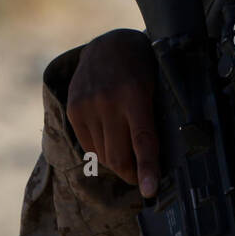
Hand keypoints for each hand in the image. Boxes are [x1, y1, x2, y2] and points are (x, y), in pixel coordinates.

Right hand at [66, 28, 159, 195]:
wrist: (107, 44)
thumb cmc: (140, 67)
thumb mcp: (154, 86)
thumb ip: (153, 118)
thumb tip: (160, 160)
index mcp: (135, 95)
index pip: (142, 141)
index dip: (146, 169)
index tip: (149, 191)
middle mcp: (108, 102)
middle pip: (118, 157)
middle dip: (131, 174)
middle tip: (141, 178)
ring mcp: (87, 106)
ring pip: (102, 156)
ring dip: (116, 160)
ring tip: (126, 145)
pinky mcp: (74, 110)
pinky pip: (88, 146)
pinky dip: (101, 149)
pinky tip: (110, 134)